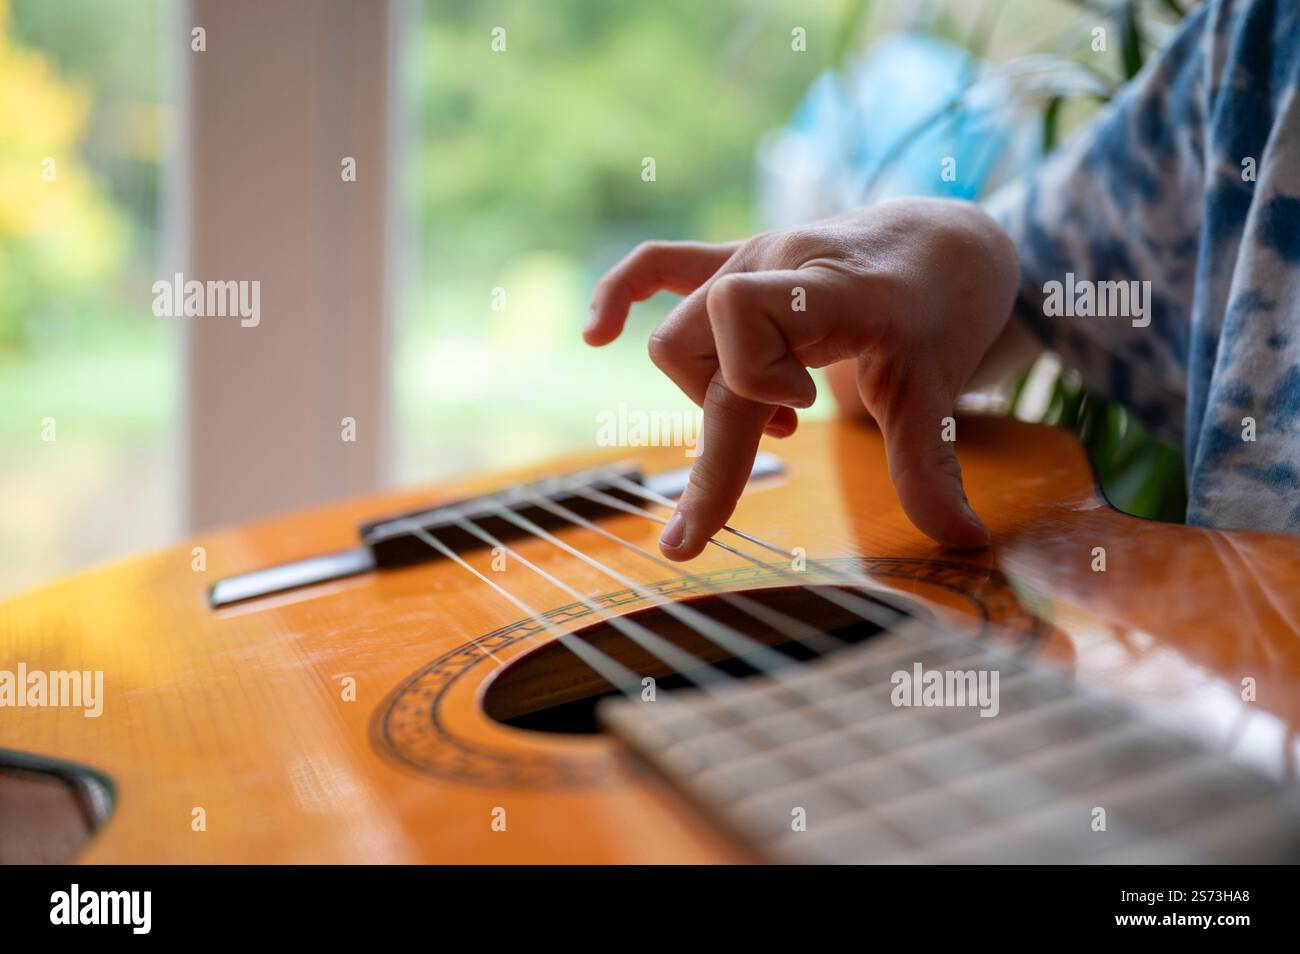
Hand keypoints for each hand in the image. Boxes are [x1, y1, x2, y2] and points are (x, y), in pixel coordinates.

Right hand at [584, 197, 1019, 559]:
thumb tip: (963, 544)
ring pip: (677, 335)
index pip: (743, 316)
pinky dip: (622, 295)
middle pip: (696, 349)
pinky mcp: (737, 260)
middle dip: (721, 419)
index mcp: (827, 288)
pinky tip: (596, 335)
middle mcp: (777, 262)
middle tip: (787, 443)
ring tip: (778, 411)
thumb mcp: (938, 389)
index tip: (796, 417)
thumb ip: (930, 469)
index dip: (748, 379)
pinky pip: (659, 265)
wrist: (946, 240)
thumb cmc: (941, 312)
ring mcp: (751, 256)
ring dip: (708, 389)